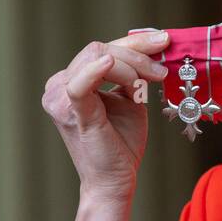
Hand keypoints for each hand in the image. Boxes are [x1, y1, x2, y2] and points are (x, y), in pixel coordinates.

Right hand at [41, 31, 170, 202]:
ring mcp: (61, 99)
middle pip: (99, 49)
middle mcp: (58, 86)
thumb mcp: (129, 99)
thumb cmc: (121, 141)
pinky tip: (110, 63)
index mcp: (70, 81)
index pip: (101, 50)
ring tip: (151, 83)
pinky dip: (95, 70)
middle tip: (161, 71)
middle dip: (136, 54)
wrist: (115, 179)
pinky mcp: (72, 113)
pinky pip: (79, 85)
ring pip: (98, 58)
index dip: (135, 42)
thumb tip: (153, 49)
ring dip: (132, 66)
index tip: (163, 41)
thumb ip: (132, 75)